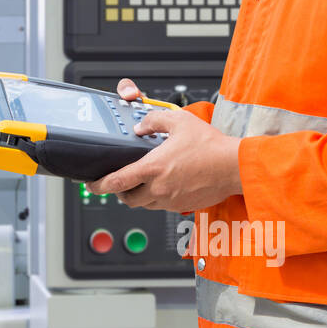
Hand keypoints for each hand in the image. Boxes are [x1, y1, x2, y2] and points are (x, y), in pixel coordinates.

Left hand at [89, 79, 242, 211]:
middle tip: (118, 182)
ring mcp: (171, 201)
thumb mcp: (180, 121)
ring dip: (137, 196)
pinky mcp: (182, 207)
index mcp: (153, 168)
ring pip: (143, 205)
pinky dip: (156, 198)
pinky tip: (164, 185)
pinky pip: (161, 207)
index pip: (117, 182)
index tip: (91, 184)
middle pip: (126, 198)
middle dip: (119, 192)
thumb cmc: (211, 145)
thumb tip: (141, 127)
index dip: (99, 185)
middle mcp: (159, 188)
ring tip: (141, 183)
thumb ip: (155, 120)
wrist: (235, 167)